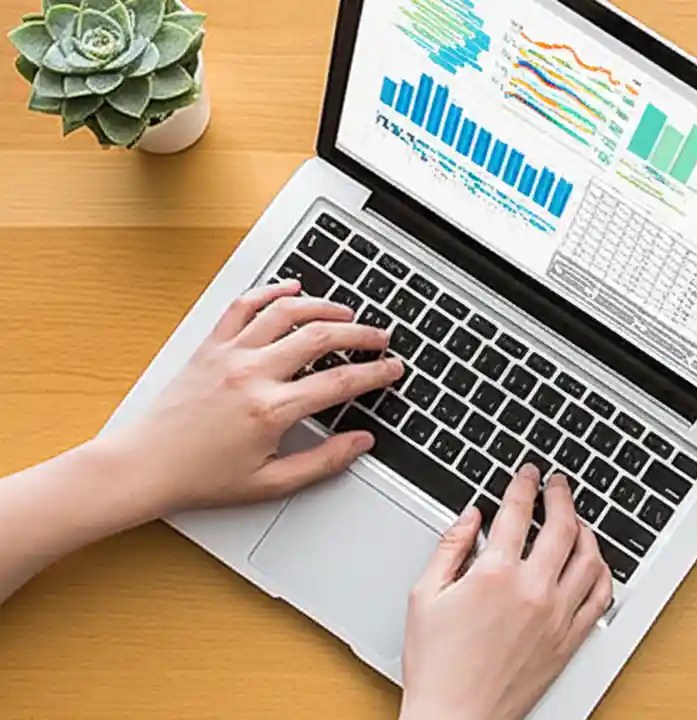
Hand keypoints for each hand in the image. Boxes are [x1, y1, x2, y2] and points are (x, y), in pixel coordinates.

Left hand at [116, 280, 403, 515]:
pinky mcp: (210, 346)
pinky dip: (271, 291)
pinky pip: (244, 306)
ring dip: (323, 306)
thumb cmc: (200, 477)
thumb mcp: (271, 482)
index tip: (393, 370)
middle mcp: (252, 374)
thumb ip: (323, 461)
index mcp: (272, 410)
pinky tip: (292, 289)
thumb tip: (360, 443)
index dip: (376, 373)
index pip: (340, 382)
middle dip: (360, 333)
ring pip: (286, 312)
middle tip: (380, 338)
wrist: (143, 466)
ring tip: (346, 313)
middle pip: (321, 336)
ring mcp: (230, 354)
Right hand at [400, 465, 613, 719]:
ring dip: (586, 528)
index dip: (524, 483)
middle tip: (557, 484)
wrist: (454, 718)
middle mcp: (533, 591)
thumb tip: (471, 516)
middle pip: (562, 525)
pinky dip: (602, 572)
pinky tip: (593, 562)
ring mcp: (557, 616)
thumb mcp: (424, 596)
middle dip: (561, 495)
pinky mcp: (569, 640)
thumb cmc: (436, 665)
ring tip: (577, 518)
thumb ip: (450, 547)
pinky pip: (600, 597)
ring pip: (589, 557)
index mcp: (494, 575)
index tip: (528, 473)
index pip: (518, 511)